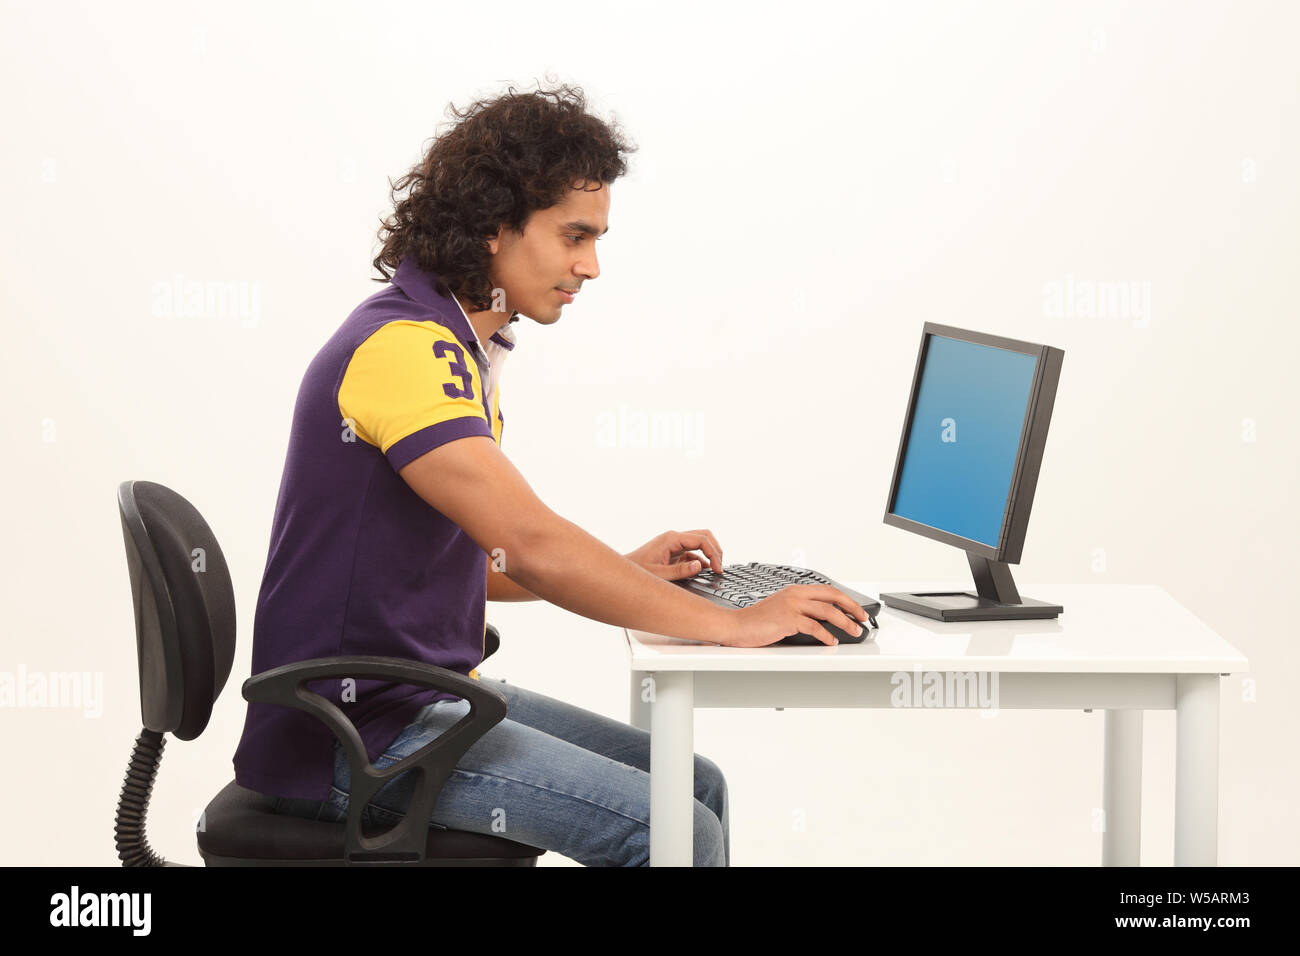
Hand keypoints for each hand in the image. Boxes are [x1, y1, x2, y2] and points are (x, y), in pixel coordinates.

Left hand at [623, 528, 723, 580]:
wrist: (623, 570)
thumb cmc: (636, 571)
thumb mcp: (659, 575)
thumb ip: (680, 571)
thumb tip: (699, 566)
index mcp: (671, 539)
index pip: (701, 540)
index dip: (714, 553)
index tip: (718, 569)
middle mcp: (674, 538)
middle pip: (704, 536)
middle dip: (715, 549)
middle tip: (720, 566)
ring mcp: (674, 544)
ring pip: (700, 542)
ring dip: (709, 554)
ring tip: (715, 569)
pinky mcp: (673, 552)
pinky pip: (692, 552)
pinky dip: (701, 560)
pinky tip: (704, 570)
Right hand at [719, 585, 869, 647]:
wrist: (736, 626)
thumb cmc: (756, 621)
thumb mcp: (781, 610)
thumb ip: (800, 611)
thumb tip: (823, 622)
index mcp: (795, 590)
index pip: (827, 590)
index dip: (846, 599)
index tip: (856, 609)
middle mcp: (795, 595)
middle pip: (832, 596)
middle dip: (852, 607)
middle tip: (863, 618)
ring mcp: (791, 606)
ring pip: (828, 611)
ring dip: (845, 623)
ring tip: (854, 631)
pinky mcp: (788, 620)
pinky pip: (815, 627)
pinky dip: (827, 635)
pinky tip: (832, 641)